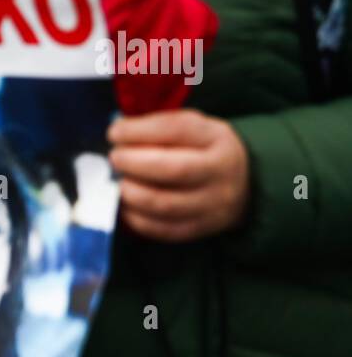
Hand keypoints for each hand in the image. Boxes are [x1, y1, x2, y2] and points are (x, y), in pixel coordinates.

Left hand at [107, 109, 248, 241]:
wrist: (243, 183)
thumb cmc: (202, 150)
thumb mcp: (193, 127)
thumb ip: (159, 127)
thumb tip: (118, 134)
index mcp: (217, 138)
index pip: (177, 130)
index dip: (140, 131)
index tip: (114, 132)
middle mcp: (220, 172)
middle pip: (173, 169)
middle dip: (134, 163)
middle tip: (116, 158)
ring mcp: (213, 204)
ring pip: (165, 204)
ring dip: (133, 193)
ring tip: (121, 183)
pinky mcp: (201, 228)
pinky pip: (163, 229)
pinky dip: (137, 218)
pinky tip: (126, 206)